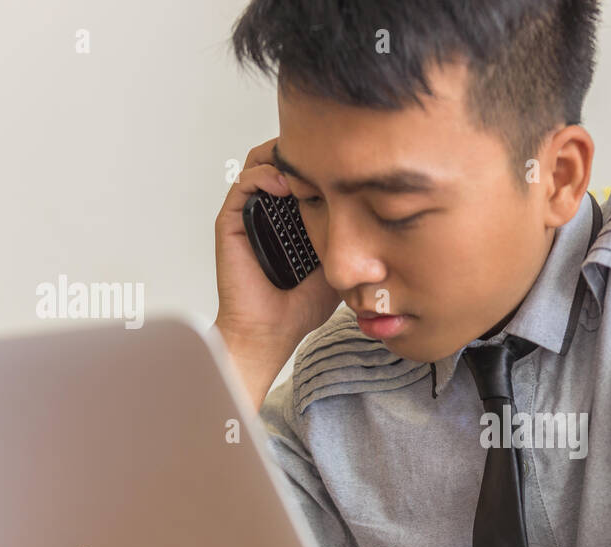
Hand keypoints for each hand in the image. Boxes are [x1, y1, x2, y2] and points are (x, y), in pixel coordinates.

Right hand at [213, 137, 342, 366]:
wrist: (272, 330)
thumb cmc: (301, 305)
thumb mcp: (341, 262)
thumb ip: (352, 235)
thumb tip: (379, 211)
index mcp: (293, 217)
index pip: (303, 173)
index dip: (321, 162)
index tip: (345, 164)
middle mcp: (270, 211)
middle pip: (279, 160)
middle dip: (301, 151)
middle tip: (325, 157)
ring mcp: (250, 214)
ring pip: (258, 163)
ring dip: (281, 158)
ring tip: (305, 169)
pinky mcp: (231, 221)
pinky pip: (243, 184)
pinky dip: (263, 175)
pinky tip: (285, 185)